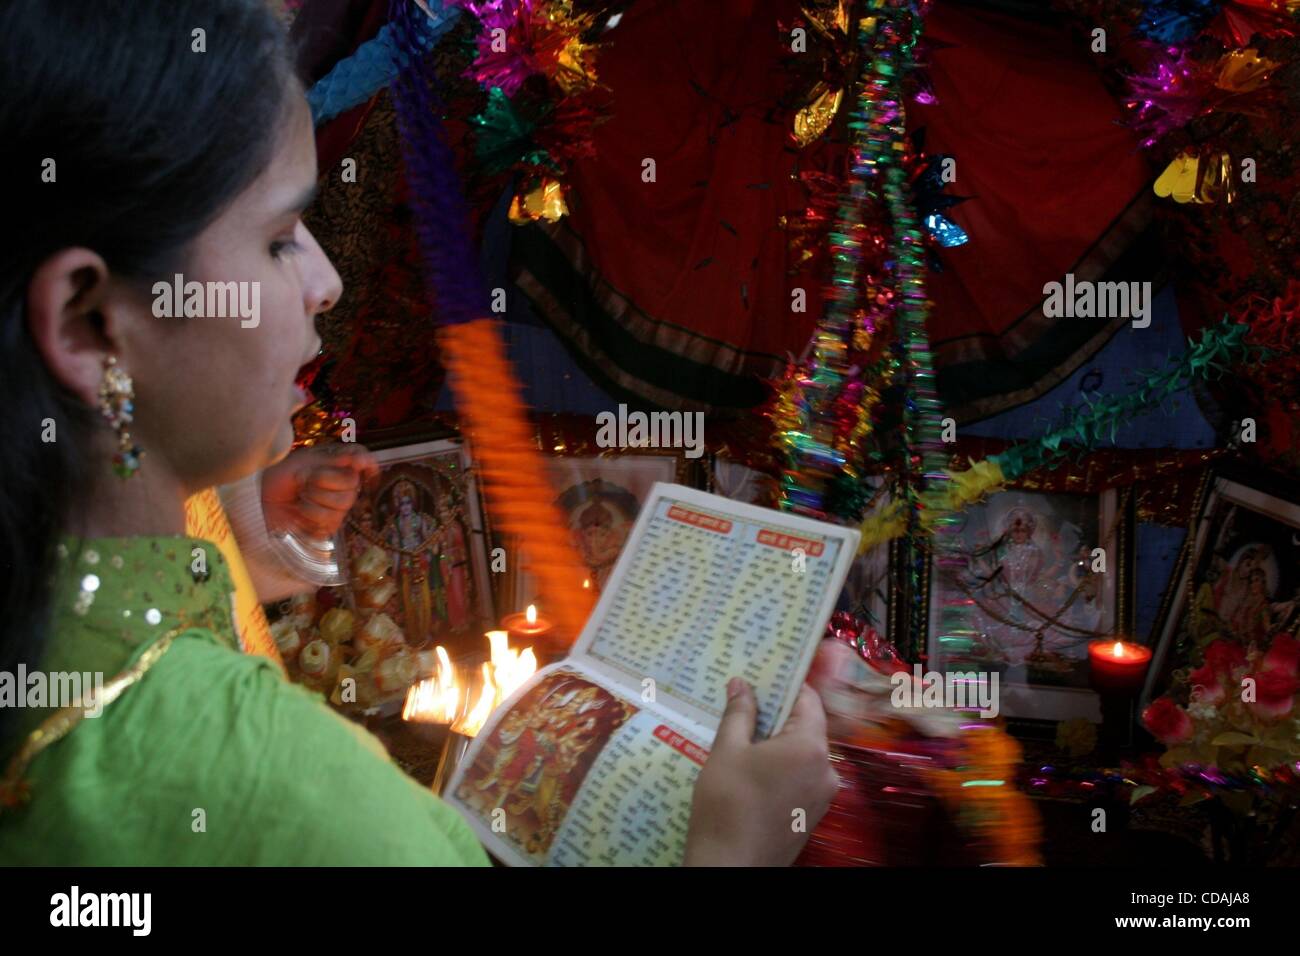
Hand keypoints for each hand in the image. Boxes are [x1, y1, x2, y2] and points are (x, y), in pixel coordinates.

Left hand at [260, 444, 379, 539]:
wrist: (257, 500)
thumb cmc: (279, 476)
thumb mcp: (305, 461)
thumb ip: (335, 459)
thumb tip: (363, 458)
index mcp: (336, 465)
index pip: (363, 460)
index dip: (366, 462)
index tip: (361, 464)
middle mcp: (341, 487)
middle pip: (352, 483)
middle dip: (323, 479)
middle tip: (303, 480)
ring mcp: (336, 508)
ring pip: (342, 503)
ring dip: (314, 498)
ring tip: (300, 497)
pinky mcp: (327, 527)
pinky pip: (330, 521)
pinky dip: (310, 515)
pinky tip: (300, 513)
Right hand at [683, 678, 837, 866]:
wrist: (730, 866)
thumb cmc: (727, 804)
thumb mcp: (727, 751)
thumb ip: (739, 713)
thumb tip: (741, 684)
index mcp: (810, 747)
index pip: (808, 700)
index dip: (786, 686)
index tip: (761, 679)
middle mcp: (827, 769)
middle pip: (807, 727)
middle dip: (777, 715)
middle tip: (745, 707)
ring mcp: (823, 796)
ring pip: (804, 754)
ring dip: (778, 744)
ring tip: (743, 740)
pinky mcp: (813, 815)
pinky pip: (802, 778)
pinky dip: (782, 768)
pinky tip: (753, 772)